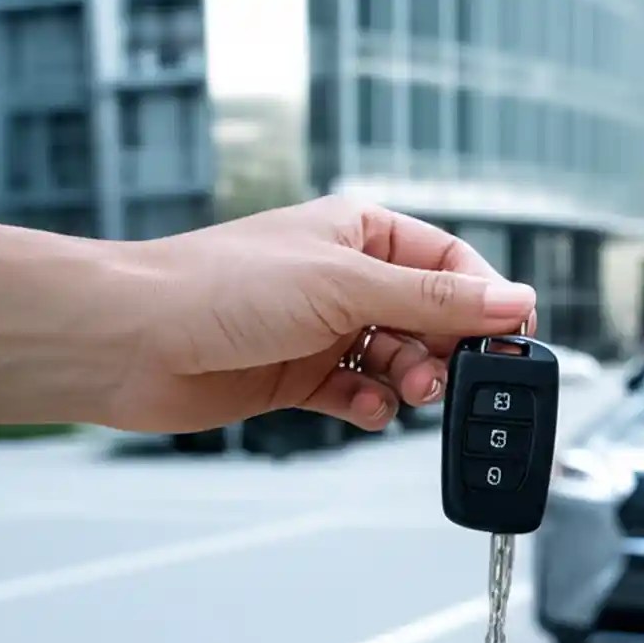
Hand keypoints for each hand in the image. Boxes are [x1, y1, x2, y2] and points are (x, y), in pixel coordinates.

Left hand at [107, 196, 535, 432]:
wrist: (129, 342)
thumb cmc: (220, 288)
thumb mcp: (347, 285)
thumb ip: (436, 301)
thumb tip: (514, 300)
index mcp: (361, 233)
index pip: (450, 265)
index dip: (485, 301)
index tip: (511, 337)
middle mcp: (347, 280)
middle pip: (431, 318)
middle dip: (446, 350)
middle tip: (448, 375)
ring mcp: (325, 330)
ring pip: (400, 360)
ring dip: (411, 381)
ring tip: (405, 392)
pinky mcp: (300, 376)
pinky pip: (360, 395)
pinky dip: (370, 407)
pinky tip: (365, 409)